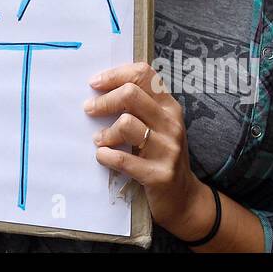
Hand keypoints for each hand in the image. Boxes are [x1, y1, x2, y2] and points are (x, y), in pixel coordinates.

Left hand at [85, 62, 210, 240]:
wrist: (183, 197)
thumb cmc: (162, 155)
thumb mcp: (158, 126)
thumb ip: (139, 106)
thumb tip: (101, 87)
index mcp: (170, 107)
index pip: (144, 74)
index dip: (115, 74)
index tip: (95, 83)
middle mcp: (171, 123)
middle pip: (131, 94)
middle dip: (104, 101)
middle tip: (89, 109)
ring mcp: (167, 149)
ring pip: (126, 124)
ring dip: (105, 132)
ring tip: (99, 139)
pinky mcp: (158, 174)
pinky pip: (123, 158)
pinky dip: (106, 156)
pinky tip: (102, 156)